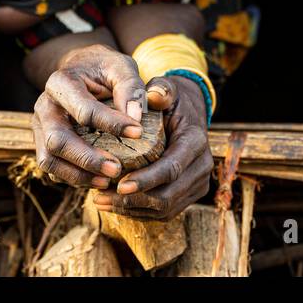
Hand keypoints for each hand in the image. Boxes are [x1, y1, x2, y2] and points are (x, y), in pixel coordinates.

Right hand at [31, 44, 146, 187]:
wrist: (82, 68)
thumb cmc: (104, 68)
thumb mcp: (121, 67)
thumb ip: (131, 87)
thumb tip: (136, 117)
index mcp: (61, 82)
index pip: (84, 110)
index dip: (112, 124)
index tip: (138, 133)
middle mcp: (44, 105)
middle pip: (58, 140)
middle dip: (87, 159)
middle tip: (117, 169)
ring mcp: (40, 126)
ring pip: (49, 159)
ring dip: (78, 175)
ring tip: (107, 181)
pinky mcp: (43, 141)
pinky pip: (51, 167)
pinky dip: (72, 178)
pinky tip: (97, 180)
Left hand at [90, 76, 212, 220]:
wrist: (188, 113)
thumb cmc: (171, 101)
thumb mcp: (167, 90)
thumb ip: (162, 90)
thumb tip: (153, 94)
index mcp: (196, 141)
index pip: (172, 168)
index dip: (147, 180)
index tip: (120, 185)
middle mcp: (201, 166)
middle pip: (167, 196)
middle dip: (133, 200)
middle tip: (101, 196)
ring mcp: (197, 184)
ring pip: (164, 209)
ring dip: (131, 209)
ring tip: (100, 200)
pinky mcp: (188, 195)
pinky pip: (164, 212)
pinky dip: (138, 211)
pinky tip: (113, 204)